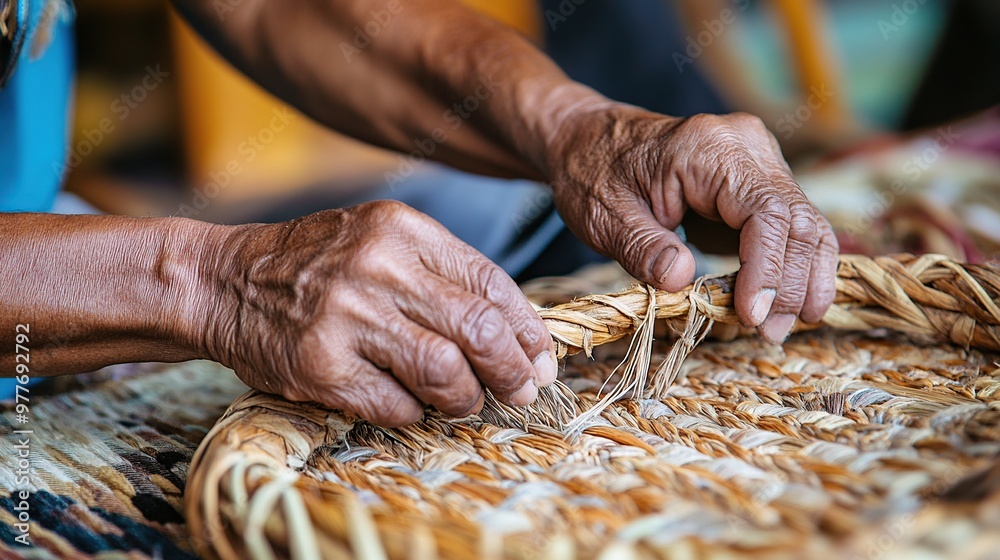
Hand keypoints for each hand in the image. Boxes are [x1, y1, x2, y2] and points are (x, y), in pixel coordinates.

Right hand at [199, 201, 556, 426]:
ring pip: (445, 373)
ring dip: (466, 398)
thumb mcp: (379, 240)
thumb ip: (441, 274)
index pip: (492, 283)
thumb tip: (515, 334)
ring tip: (463, 401)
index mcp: (403, 229)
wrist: (225, 281)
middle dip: (513, 372)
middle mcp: (377, 267)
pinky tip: (411, 404)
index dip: (527, 330)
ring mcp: (347, 317)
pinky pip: (396, 404)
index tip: (539, 358)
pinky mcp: (320, 365)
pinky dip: (416, 412)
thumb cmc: (315, 265)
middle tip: (520, 391)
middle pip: (480, 330)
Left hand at [546, 105, 838, 342]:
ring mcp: (758, 160)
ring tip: (780, 328)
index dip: (767, 269)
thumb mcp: (604, 217)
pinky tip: (783, 304)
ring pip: (805, 223)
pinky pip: (789, 225)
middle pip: (797, 218)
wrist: (588, 140)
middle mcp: (746, 145)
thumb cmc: (593, 173)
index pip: (765, 212)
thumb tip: (682, 281)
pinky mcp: (757, 180)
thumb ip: (643, 249)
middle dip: (792, 283)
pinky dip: (790, 266)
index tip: (752, 315)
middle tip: (772, 333)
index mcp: (709, 148)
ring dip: (802, 279)